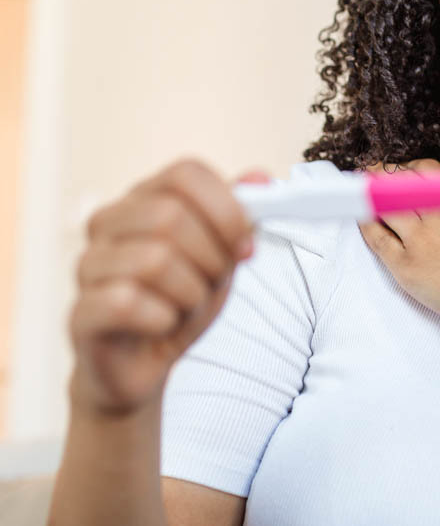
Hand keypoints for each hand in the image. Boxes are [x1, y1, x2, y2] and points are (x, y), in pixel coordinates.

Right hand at [68, 158, 267, 416]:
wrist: (143, 364)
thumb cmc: (180, 299)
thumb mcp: (220, 254)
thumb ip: (239, 215)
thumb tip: (261, 177)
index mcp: (143, 198)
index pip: (186, 174)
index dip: (227, 209)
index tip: (245, 246)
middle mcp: (107, 223)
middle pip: (171, 215)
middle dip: (211, 258)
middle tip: (211, 283)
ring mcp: (87, 266)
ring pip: (154, 259)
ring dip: (191, 292)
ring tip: (185, 306)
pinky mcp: (79, 312)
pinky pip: (127, 302)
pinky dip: (163, 318)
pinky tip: (162, 325)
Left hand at [357, 158, 439, 339]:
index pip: (426, 171)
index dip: (409, 169)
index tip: (403, 172)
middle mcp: (438, 212)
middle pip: (399, 183)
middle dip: (382, 176)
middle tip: (371, 175)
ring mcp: (420, 238)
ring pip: (385, 205)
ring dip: (369, 195)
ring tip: (357, 190)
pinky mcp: (407, 266)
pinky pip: (378, 239)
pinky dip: (366, 225)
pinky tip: (361, 219)